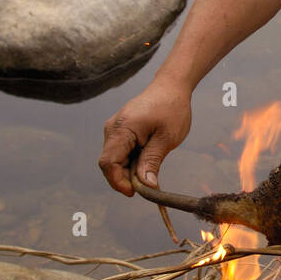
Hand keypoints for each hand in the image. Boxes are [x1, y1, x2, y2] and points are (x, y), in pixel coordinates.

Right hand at [98, 76, 192, 196]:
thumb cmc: (172, 108)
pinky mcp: (120, 130)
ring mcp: (114, 129)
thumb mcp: (167, 138)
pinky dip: (132, 161)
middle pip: (110, 164)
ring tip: (152, 168)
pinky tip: (148, 160)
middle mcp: (112, 129)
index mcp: (121, 129)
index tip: (135, 193)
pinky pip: (121, 152)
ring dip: (130, 170)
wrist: (171, 86)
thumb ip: (152, 161)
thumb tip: (146, 186)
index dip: (118, 182)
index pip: (108, 163)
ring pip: (115, 160)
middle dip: (126, 179)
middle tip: (150, 184)